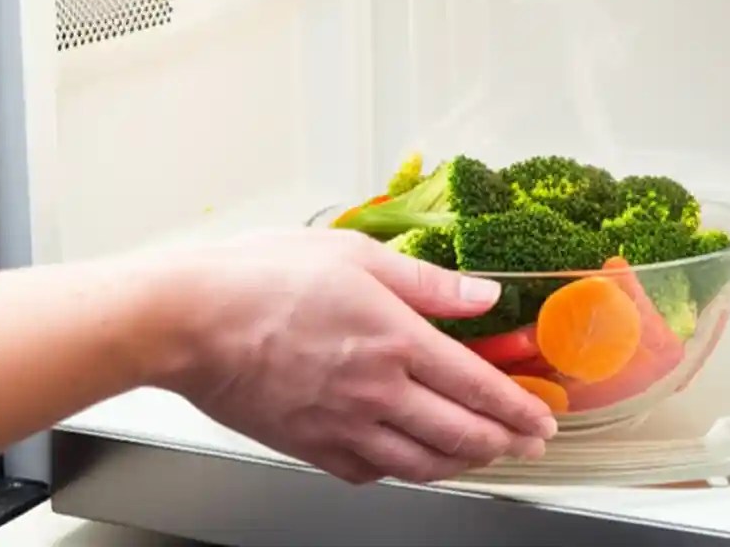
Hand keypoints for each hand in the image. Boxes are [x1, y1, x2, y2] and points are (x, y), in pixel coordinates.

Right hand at [151, 228, 556, 484]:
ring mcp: (342, 426)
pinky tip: (411, 462)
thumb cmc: (261, 279)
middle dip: (506, 443)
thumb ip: (429, 282)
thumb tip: (485, 295)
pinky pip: (370, 474)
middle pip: (462, 434)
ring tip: (483, 456)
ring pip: (422, 464)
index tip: (542, 419)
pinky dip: (403, 473)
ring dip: (463, 464)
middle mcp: (376, 391)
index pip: (479, 387)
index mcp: (395, 340)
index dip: (519, 409)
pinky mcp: (309, 446)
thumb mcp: (356, 255)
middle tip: (528, 444)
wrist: (187, 321)